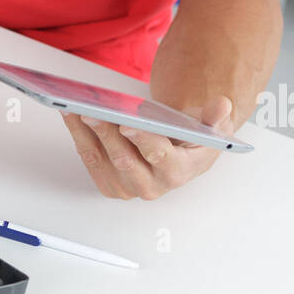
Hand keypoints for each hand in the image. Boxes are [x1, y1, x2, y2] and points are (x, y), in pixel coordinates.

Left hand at [61, 95, 234, 199]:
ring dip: (85, 133)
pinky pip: (90, 159)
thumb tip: (222, 105)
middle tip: (92, 110)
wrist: (180, 157)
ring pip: (102, 159)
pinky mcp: (110, 184)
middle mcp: (151, 185)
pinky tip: (71, 115)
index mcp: (177, 172)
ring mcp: (128, 187)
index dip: (143, 139)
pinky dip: (79, 136)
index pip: (159, 155)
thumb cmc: (193, 140)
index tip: (127, 122)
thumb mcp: (211, 128)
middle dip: (106, 133)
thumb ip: (215, 117)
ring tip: (73, 107)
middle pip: (124, 159)